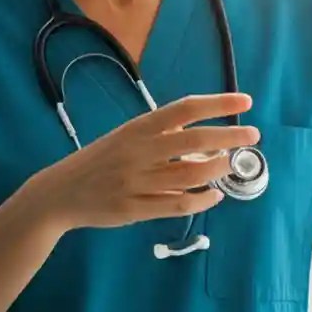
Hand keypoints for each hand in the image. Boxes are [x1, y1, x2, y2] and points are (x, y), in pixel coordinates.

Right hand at [21, 93, 260, 232]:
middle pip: (194, 141)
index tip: (246, 102)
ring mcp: (136, 182)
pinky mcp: (135, 209)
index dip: (218, 104)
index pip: (185, 109)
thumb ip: (162, 137)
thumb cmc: (100, 161)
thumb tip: (207, 140)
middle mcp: (139, 152)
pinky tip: (214, 196)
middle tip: (252, 136)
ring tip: (231, 165)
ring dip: (218, 170)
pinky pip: (178, 205)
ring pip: (190, 176)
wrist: (59, 193)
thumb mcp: (127, 138)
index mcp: (138, 128)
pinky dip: (202, 201)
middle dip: (229, 137)